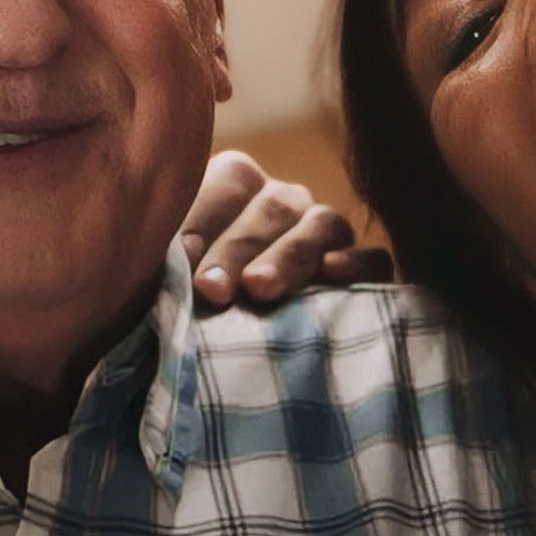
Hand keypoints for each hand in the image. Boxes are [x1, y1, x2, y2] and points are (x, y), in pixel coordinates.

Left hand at [180, 149, 392, 308]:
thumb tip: (167, 260)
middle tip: (211, 289)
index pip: (229, 180)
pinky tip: (329, 281)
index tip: (182, 258)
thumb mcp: (163, 276)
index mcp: (234, 184)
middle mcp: (283, 201)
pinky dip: (354, 267)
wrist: (224, 355)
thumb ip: (164, 259)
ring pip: (323, 225)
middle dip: (237, 249)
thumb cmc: (180, 305)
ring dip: (290, 256)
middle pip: (273, 207)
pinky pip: (372, 260)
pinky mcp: (364, 269)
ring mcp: (325, 232)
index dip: (204, 217)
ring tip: (259, 290)